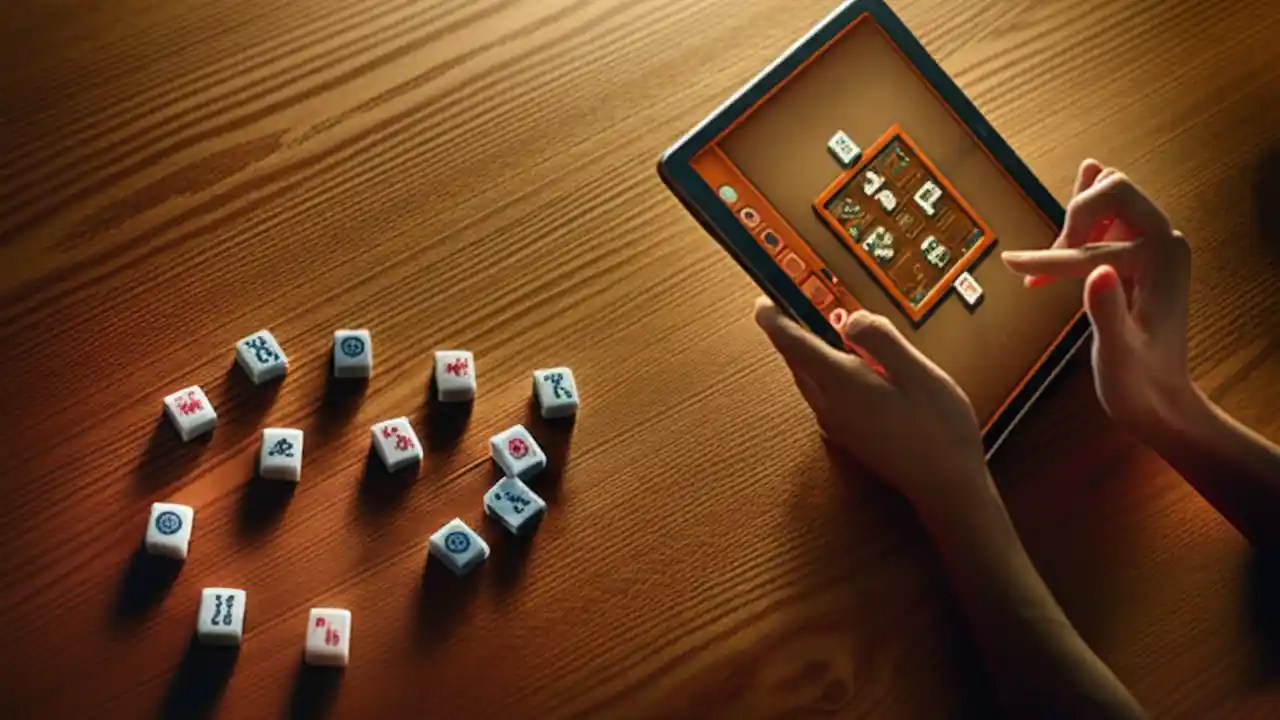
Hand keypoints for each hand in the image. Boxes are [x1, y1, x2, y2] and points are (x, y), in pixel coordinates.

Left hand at [754, 297, 988, 508]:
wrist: (946, 486)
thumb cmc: (939, 429)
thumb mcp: (918, 373)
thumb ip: (881, 340)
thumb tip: (848, 318)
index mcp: (841, 384)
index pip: (793, 344)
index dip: (774, 318)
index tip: (762, 300)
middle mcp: (828, 405)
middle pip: (796, 361)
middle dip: (791, 332)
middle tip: (794, 305)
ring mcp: (835, 423)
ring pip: (808, 378)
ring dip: (808, 352)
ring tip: (823, 329)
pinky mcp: (846, 434)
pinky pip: (823, 393)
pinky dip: (825, 371)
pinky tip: (851, 365)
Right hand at [1001, 160, 1194, 437]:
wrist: (1160, 402)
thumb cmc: (1138, 386)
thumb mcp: (1118, 355)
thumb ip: (1107, 311)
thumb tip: (1095, 271)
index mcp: (1162, 261)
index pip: (1092, 244)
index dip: (1050, 259)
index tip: (1013, 267)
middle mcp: (1166, 243)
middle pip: (1115, 193)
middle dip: (1074, 220)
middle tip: (1048, 261)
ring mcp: (1158, 246)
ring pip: (1114, 199)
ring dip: (1078, 216)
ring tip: (1051, 244)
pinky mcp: (1145, 255)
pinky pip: (1116, 215)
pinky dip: (1089, 210)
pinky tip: (1084, 183)